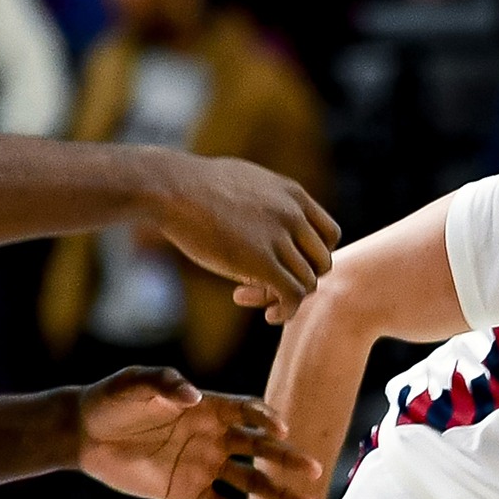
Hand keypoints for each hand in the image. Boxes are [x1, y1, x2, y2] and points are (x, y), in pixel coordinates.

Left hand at [76, 367, 323, 498]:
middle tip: (314, 471)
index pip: (249, 412)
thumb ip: (165, 385)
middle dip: (288, 460)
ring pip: (252, 483)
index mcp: (209, 408)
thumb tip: (194, 397)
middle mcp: (215, 438)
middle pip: (261, 450)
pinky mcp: (190, 492)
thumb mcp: (135, 383)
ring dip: (279, 495)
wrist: (86, 435)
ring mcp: (205, 467)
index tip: (280, 431)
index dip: (267, 420)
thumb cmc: (113, 401)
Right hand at [151, 154, 340, 323]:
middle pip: (322, 262)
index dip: (311, 257)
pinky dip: (286, 311)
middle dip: (299, 279)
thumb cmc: (194, 187)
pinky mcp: (262, 260)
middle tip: (264, 284)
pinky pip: (293, 295)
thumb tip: (266, 224)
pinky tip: (269, 315)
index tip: (285, 265)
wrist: (169, 188)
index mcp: (293, 195)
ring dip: (284, 298)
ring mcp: (280, 236)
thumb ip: (266, 203)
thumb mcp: (245, 183)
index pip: (329, 235)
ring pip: (307, 282)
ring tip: (248, 295)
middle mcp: (294, 214)